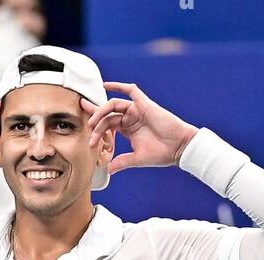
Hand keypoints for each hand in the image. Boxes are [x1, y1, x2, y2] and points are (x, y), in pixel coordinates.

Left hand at [82, 83, 197, 174]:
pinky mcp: (144, 104)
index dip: (95, 123)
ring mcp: (137, 110)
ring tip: (93, 123)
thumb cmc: (162, 153)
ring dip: (102, 112)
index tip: (84, 126)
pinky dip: (118, 86)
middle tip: (85, 126)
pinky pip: (130, 90)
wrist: (179, 148)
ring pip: (114, 105)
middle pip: (108, 114)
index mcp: (129, 129)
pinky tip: (105, 85)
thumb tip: (109, 170)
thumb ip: (122, 162)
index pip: (108, 123)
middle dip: (94, 119)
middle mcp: (131, 118)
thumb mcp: (137, 159)